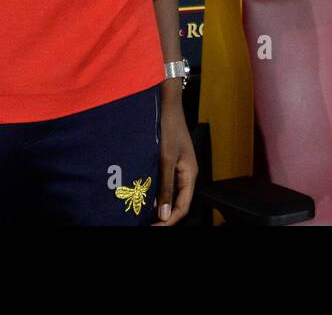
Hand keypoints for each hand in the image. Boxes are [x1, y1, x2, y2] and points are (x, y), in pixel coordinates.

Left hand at [152, 88, 196, 225]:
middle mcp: (185, 174)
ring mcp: (177, 168)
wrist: (166, 104)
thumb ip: (165, 186)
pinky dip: (154, 193)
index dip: (169, 221)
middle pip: (177, 203)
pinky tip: (141, 197)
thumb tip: (164, 214)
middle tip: (144, 224)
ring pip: (169, 194)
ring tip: (141, 215)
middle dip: (163, 216)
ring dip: (157, 206)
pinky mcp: (168, 163)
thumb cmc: (169, 128)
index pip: (183, 207)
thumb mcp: (166, 159)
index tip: (153, 228)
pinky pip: (163, 184)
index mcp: (190, 174)